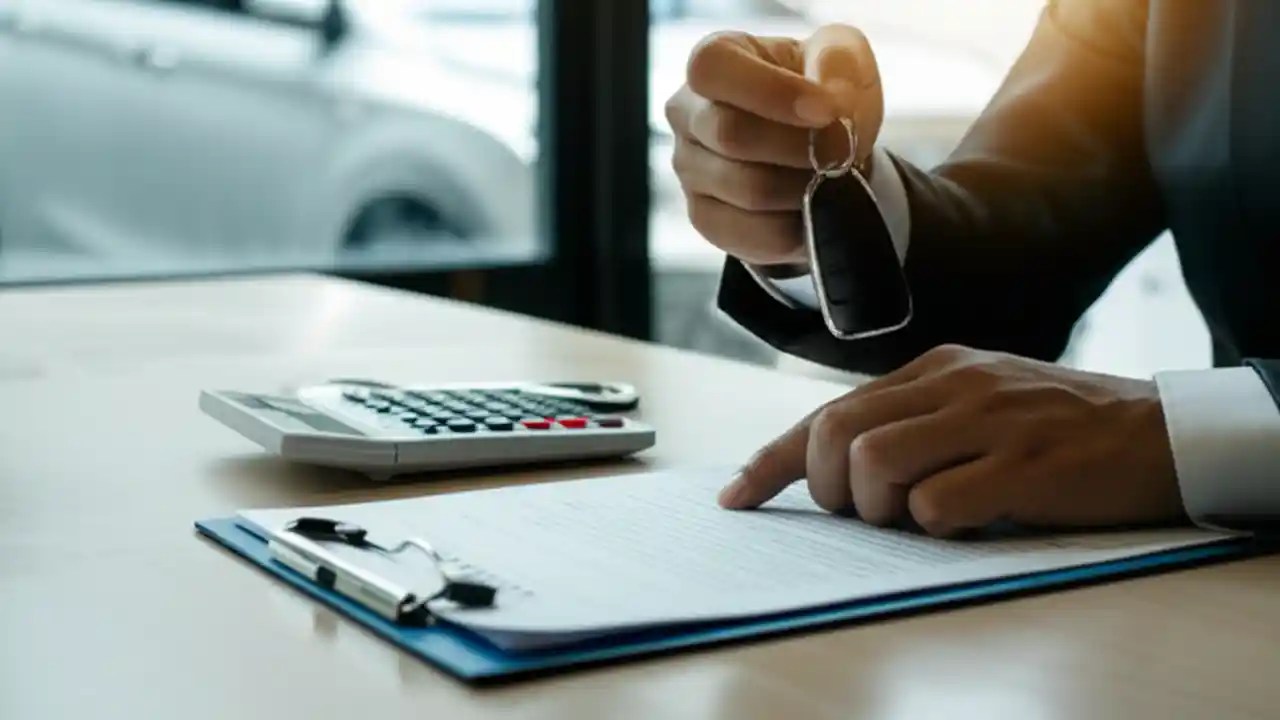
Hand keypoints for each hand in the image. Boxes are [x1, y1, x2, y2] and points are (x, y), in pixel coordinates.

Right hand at [665, 25, 884, 267]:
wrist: (820, 146)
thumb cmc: (822, 92)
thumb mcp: (843, 58)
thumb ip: (838, 64)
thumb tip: (830, 104)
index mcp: (715, 60)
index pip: (714, 69)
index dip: (770, 92)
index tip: (825, 111)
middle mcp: (688, 113)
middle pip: (732, 135)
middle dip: (800, 148)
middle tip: (842, 152)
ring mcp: (689, 169)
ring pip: (748, 189)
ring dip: (804, 189)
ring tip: (829, 179)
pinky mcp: (705, 218)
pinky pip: (754, 234)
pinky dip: (798, 227)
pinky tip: (813, 209)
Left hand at [718, 345, 1185, 536]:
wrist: (1160, 431)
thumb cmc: (1057, 427)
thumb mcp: (977, 401)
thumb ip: (913, 419)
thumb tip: (835, 465)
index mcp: (934, 369)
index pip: (828, 411)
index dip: (773, 459)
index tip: (737, 496)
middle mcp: (953, 386)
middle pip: (835, 433)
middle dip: (827, 487)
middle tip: (862, 511)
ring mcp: (989, 423)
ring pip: (875, 462)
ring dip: (879, 509)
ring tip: (917, 517)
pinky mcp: (1025, 466)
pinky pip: (939, 503)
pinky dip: (935, 525)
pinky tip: (968, 519)